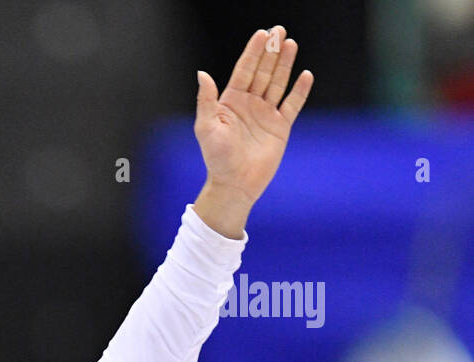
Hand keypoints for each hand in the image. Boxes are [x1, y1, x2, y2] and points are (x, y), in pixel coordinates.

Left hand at [193, 26, 312, 233]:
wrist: (234, 184)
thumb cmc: (216, 158)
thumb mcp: (205, 127)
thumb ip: (206, 100)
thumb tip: (202, 73)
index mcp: (230, 102)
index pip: (244, 70)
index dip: (252, 52)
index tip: (261, 34)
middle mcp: (249, 105)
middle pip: (262, 72)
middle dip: (270, 51)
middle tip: (279, 30)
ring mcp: (266, 114)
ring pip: (277, 83)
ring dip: (284, 64)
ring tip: (290, 43)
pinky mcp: (280, 127)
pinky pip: (292, 104)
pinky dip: (300, 90)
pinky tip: (306, 75)